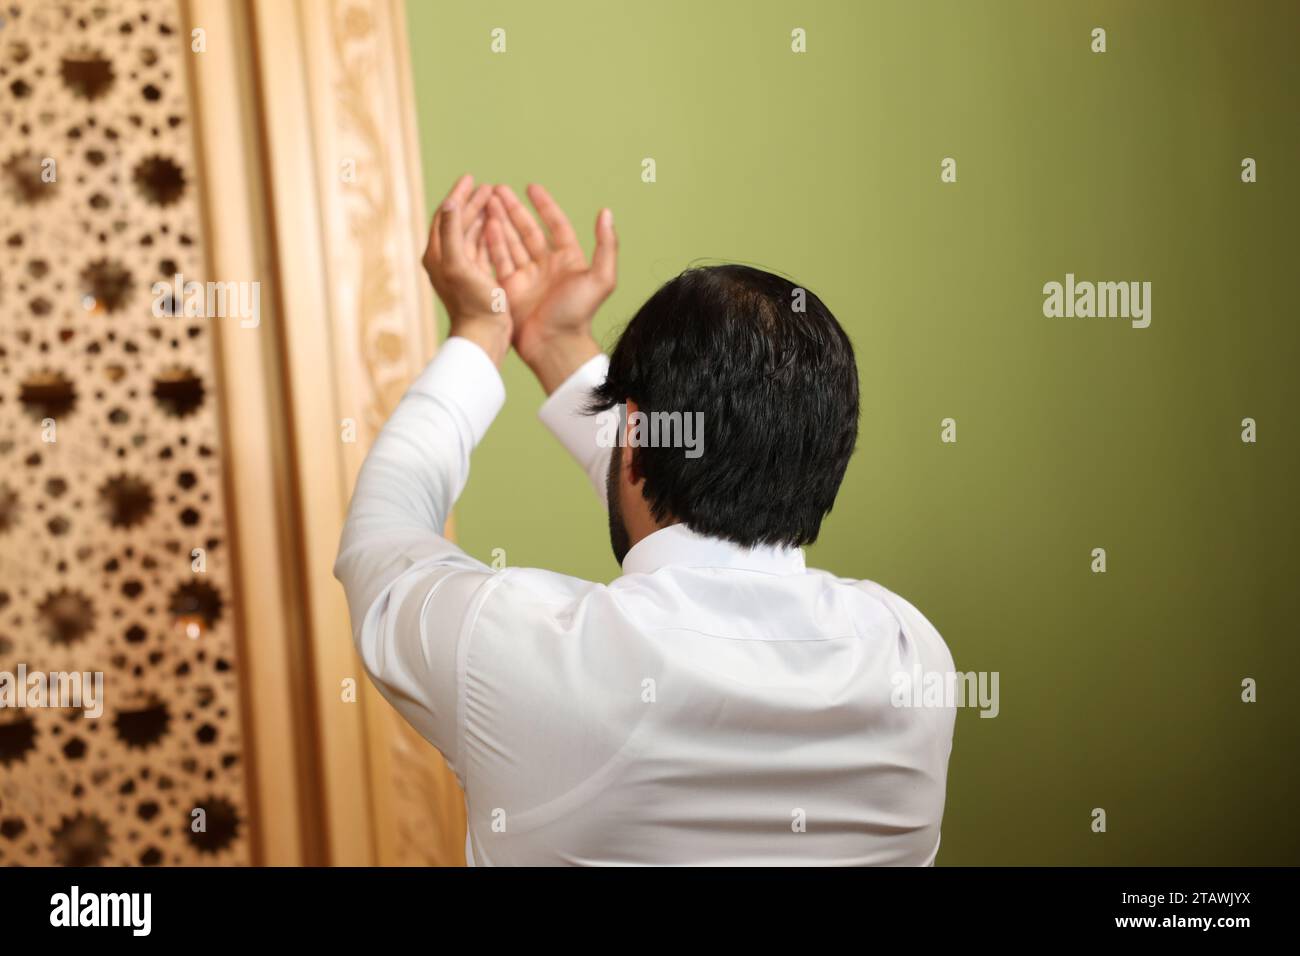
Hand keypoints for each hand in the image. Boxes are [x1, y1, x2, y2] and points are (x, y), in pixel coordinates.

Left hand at [422, 174, 510, 363]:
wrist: (483, 335)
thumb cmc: (472, 303)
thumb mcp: (458, 264)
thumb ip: (451, 232)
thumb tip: (449, 202)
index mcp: (437, 254)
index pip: (444, 215)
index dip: (457, 195)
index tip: (470, 178)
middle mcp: (446, 259)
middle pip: (457, 221)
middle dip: (471, 202)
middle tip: (487, 186)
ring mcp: (462, 268)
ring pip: (470, 233)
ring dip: (481, 214)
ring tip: (495, 199)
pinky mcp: (477, 277)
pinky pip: (481, 247)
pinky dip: (488, 232)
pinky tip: (499, 224)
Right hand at [484, 184, 616, 390]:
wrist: (554, 345)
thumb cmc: (578, 314)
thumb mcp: (601, 279)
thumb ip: (606, 245)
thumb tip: (607, 213)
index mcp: (568, 260)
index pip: (555, 224)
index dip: (544, 205)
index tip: (531, 187)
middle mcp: (546, 265)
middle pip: (528, 230)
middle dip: (513, 209)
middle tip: (497, 189)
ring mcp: (526, 276)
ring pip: (510, 241)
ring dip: (499, 221)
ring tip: (485, 200)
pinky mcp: (509, 288)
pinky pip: (498, 260)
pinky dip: (490, 242)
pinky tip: (482, 224)